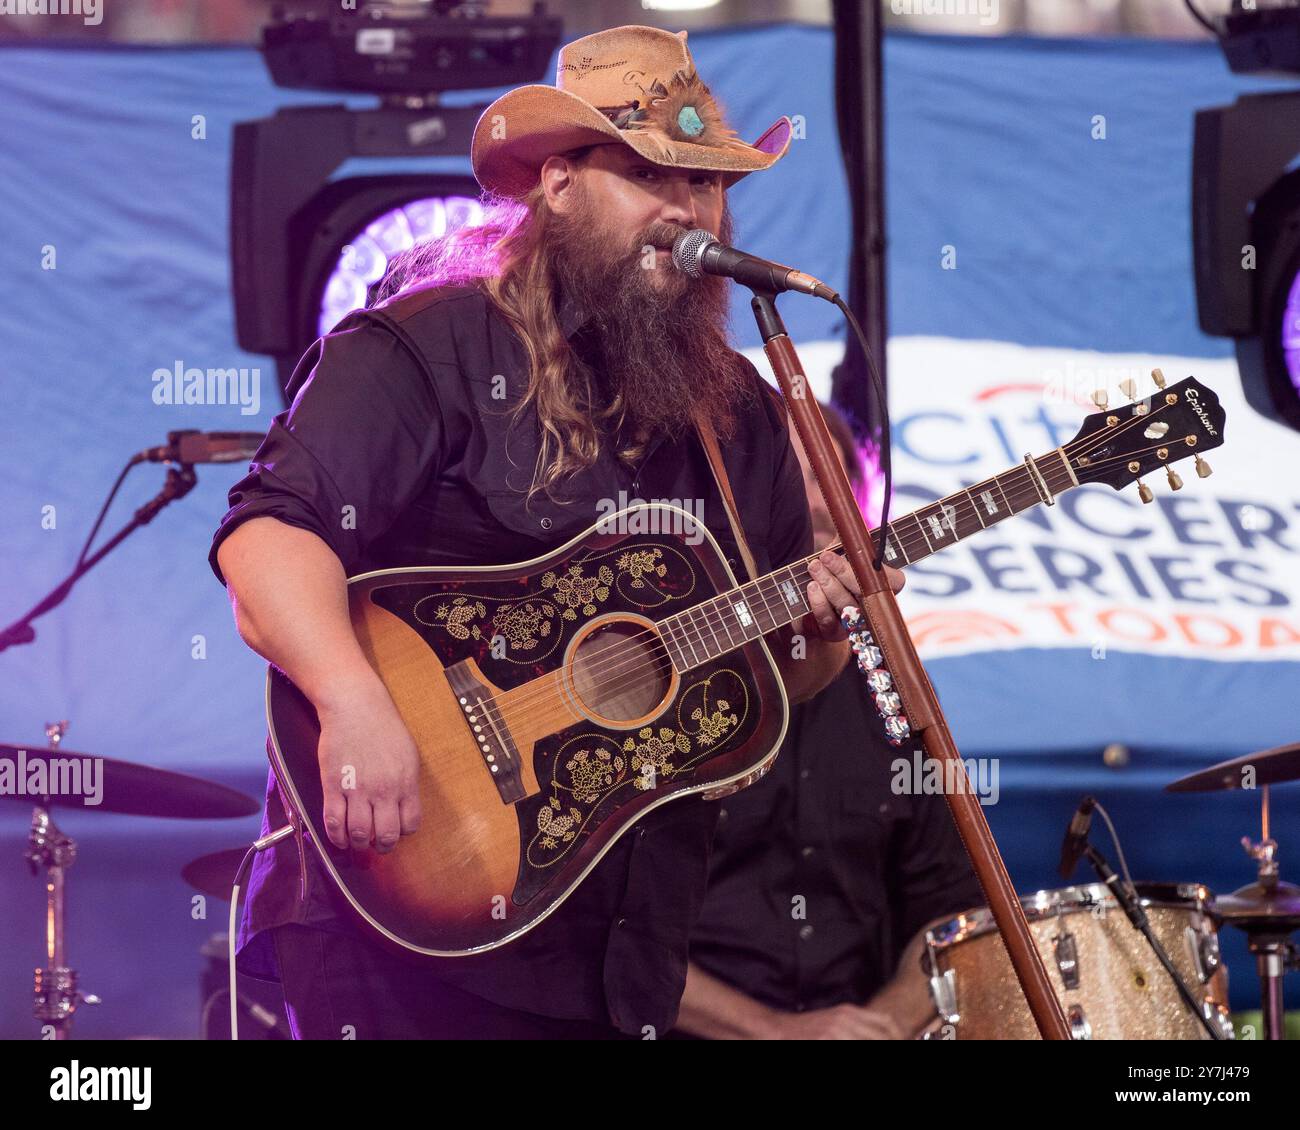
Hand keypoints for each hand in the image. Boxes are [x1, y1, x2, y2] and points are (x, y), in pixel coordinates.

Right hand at [315, 680, 421, 853]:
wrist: (354, 706)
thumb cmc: (383, 727)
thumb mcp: (408, 754)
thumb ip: (407, 783)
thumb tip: (404, 807)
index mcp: (406, 782)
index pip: (410, 824)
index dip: (403, 832)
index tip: (396, 831)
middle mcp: (384, 790)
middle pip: (386, 835)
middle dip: (383, 846)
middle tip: (377, 845)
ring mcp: (357, 790)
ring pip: (360, 834)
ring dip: (359, 844)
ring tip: (358, 842)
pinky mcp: (333, 786)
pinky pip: (334, 823)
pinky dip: (336, 837)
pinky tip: (339, 838)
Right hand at [768, 1003, 904, 1040]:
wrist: (775, 1030)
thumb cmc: (805, 1030)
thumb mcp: (834, 1021)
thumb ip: (857, 1026)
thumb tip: (882, 1032)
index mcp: (849, 1012)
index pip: (887, 1022)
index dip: (902, 1035)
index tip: (908, 1040)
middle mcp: (845, 1021)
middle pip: (884, 1035)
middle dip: (897, 1042)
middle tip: (906, 1045)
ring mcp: (836, 1034)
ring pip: (872, 1040)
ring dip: (884, 1045)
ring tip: (891, 1046)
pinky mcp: (826, 1041)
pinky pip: (851, 1044)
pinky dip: (863, 1046)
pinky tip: (867, 1053)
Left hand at [803, 549, 905, 641]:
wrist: (808, 600)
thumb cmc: (831, 570)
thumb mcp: (841, 552)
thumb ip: (848, 539)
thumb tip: (849, 519)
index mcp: (883, 586)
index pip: (895, 580)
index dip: (878, 569)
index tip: (857, 550)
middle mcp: (872, 606)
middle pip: (867, 592)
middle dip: (844, 572)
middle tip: (824, 557)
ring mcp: (854, 621)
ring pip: (847, 605)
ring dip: (829, 584)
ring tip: (814, 566)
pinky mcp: (834, 633)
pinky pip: (829, 621)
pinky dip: (819, 603)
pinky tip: (811, 587)